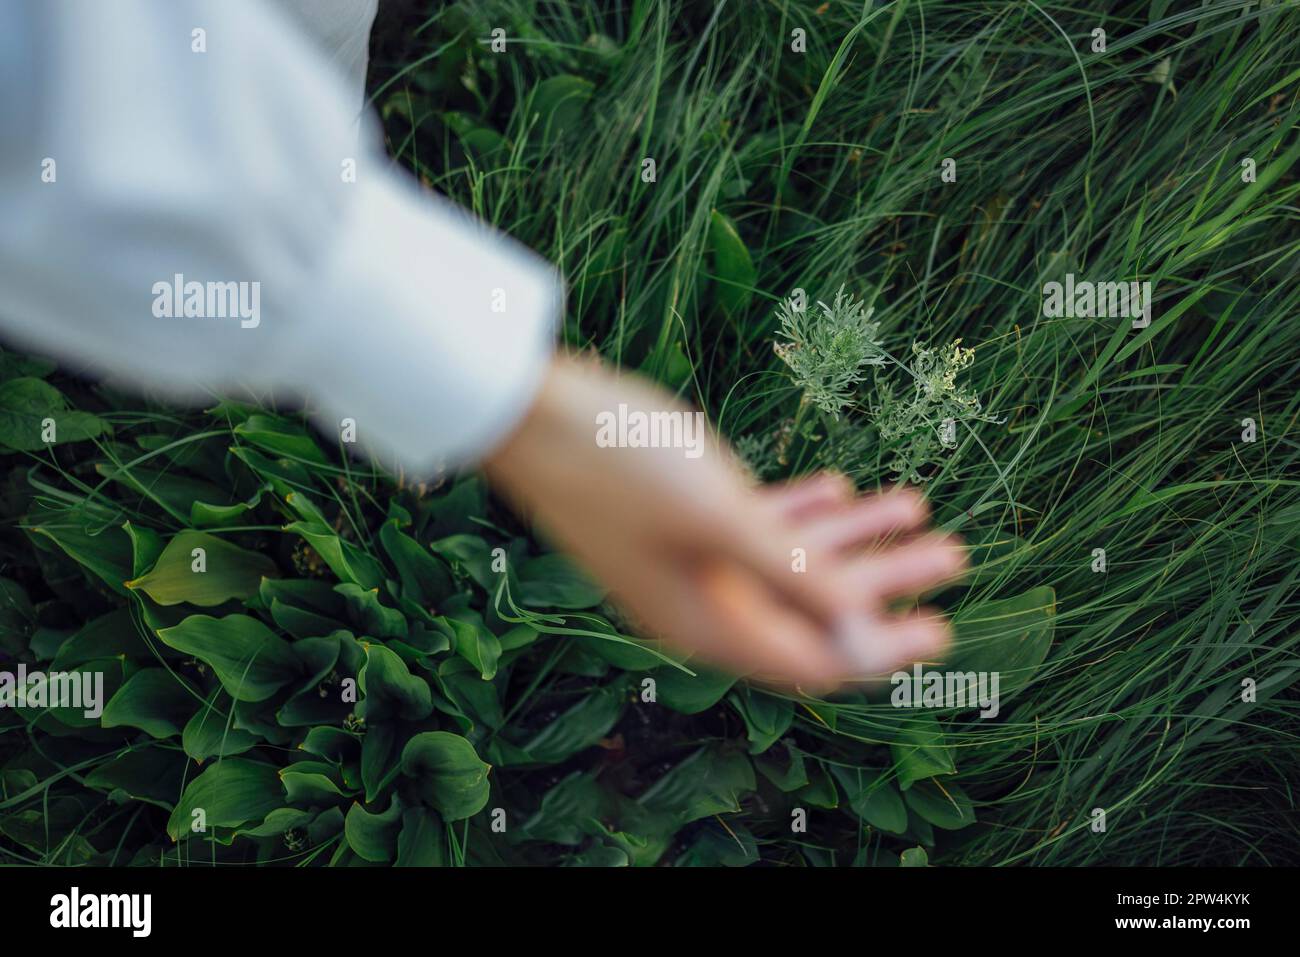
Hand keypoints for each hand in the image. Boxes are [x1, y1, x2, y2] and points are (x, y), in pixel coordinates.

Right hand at [483, 354, 966, 691]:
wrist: (530, 410)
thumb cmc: (620, 462)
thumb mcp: (718, 517)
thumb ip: (792, 571)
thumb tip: (861, 626)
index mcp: (705, 623)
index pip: (813, 657)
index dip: (884, 646)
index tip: (941, 628)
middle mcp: (701, 602)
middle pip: (813, 608)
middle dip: (886, 582)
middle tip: (952, 556)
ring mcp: (690, 560)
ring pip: (790, 562)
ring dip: (853, 539)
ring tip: (917, 508)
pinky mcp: (681, 520)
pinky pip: (757, 528)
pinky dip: (802, 513)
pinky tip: (842, 488)